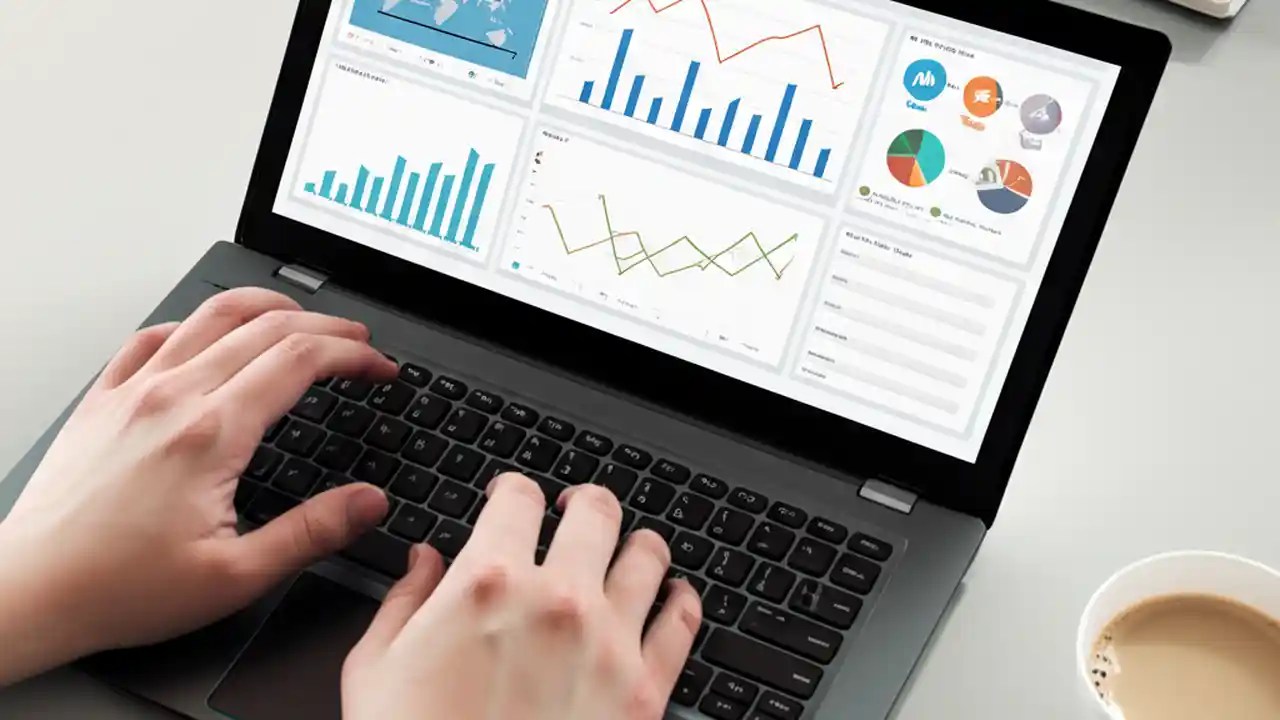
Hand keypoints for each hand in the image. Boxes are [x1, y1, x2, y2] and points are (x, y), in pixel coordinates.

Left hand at [0, 288, 396, 684]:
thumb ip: (312, 532)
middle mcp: (172, 398)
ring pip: (211, 315)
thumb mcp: (236, 576)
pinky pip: (153, 336)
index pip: (300, 360)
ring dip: (268, 307)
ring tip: (301, 316)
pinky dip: (195, 324)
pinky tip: (210, 335)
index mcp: (211, 434)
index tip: (378, 367)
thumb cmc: (119, 589)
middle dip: (327, 328)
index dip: (352, 356)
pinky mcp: (102, 400)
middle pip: (266, 327)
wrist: (30, 591)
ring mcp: (132, 391)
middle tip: (358, 345)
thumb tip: (368, 502)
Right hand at [342, 475, 702, 719]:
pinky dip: (681, 600)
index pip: (518, 497)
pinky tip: (672, 596)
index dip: (514, 490)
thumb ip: (405, 600)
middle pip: (596, 511)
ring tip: (628, 548)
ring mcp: (609, 643)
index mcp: (488, 584)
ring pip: (648, 555)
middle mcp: (557, 601)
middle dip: (584, 503)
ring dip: (635, 544)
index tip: (514, 498)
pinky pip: (683, 622)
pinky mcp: (645, 690)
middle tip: (577, 511)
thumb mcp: (378, 668)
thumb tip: (423, 560)